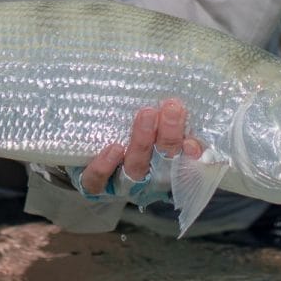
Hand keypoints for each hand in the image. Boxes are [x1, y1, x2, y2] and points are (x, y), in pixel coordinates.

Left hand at [78, 99, 202, 196]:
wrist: (87, 166)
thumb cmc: (131, 138)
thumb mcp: (154, 130)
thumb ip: (168, 117)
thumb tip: (178, 93)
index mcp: (168, 170)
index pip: (187, 165)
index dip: (192, 157)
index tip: (192, 142)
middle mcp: (149, 181)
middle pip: (164, 163)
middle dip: (169, 136)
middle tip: (172, 108)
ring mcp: (122, 185)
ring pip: (135, 168)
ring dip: (143, 141)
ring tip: (147, 114)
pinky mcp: (95, 187)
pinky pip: (99, 182)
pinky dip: (105, 167)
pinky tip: (113, 149)